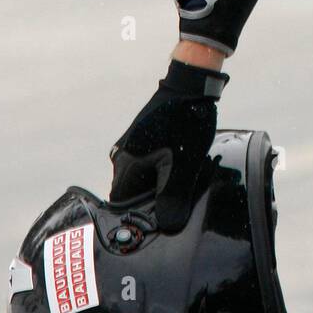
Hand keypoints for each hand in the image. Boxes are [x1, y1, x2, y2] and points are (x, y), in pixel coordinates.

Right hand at [109, 58, 228, 232]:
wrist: (191, 85)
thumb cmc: (185, 124)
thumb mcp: (182, 166)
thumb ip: (173, 198)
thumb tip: (168, 227)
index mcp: (125, 166)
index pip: (121, 205)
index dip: (136, 216)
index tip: (155, 222)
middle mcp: (122, 156)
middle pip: (131, 193)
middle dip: (149, 202)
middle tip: (173, 208)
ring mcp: (132, 145)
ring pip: (142, 178)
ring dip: (158, 186)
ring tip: (179, 188)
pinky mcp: (144, 137)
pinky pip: (148, 164)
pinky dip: (161, 172)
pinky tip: (179, 171)